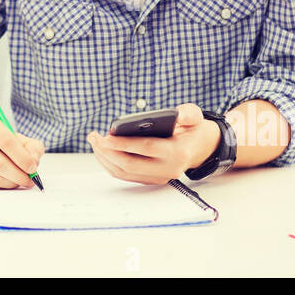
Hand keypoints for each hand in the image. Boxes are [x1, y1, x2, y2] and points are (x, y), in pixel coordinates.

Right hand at [0, 113, 44, 188]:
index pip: (6, 140)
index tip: (32, 167)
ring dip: (11, 183)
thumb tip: (35, 161)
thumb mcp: (11, 135)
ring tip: (19, 180)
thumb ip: (30, 145)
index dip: (22, 157)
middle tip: (29, 180)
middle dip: (18, 175)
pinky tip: (3, 180)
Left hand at [87, 103, 218, 184]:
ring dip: (106, 159)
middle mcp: (169, 169)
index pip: (146, 148)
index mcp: (178, 152)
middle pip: (131, 164)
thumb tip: (176, 115)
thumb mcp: (195, 116)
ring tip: (94, 142)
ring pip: (125, 173)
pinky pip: (126, 175)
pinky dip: (111, 164)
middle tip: (94, 138)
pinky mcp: (152, 180)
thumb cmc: (192, 128)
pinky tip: (102, 151)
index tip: (105, 137)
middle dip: (108, 152)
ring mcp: (160, 177)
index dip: (124, 144)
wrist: (200, 148)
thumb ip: (188, 114)